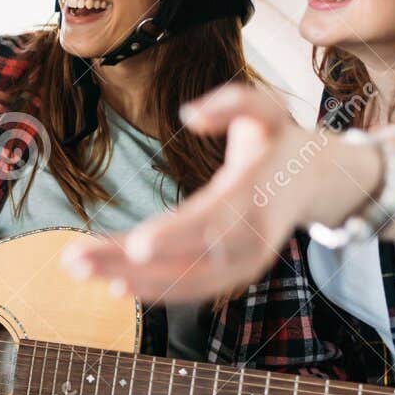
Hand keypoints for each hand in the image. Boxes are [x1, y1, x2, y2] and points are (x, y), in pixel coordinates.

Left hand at [60, 84, 379, 302]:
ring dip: (131, 281)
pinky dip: (156, 291)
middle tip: (76, 261)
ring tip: (81, 270)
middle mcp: (251, 237)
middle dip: (130, 264)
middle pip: (187, 259)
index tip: (135, 245)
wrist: (318, 178)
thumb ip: (230, 103)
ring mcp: (245, 262)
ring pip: (185, 281)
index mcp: (254, 194)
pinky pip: (193, 288)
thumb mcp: (264, 107)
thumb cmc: (279, 138)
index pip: (211, 221)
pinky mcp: (235, 274)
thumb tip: (190, 114)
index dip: (173, 236)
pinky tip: (115, 285)